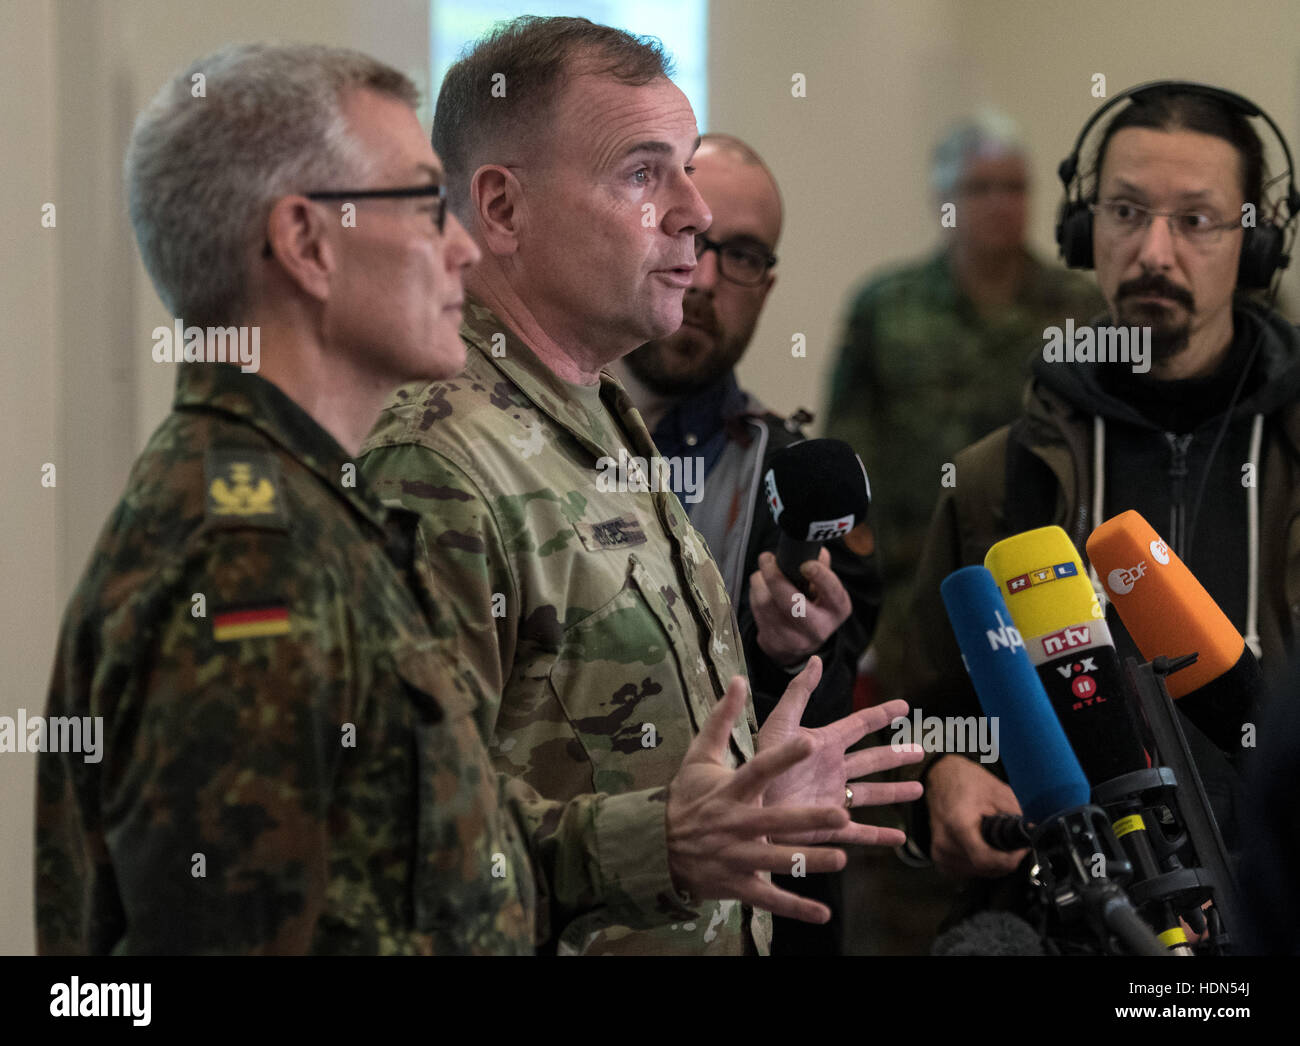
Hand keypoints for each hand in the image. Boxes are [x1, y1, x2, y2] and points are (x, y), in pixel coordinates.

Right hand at [665, 668, 854, 923]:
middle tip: (841, 814)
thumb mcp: (699, 757)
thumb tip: (738, 679)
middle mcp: (734, 824)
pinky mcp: (737, 884)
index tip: (809, 742)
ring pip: (777, 860)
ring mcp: (736, 857)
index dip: (782, 758)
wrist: (656, 847)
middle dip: (807, 818)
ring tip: (841, 858)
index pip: (758, 770)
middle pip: (774, 820)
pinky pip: (769, 898)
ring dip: (809, 862)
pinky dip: (795, 907)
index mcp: (729, 791)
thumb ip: (722, 719)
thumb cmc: (687, 798)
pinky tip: (823, 912)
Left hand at [750, 548, 851, 665]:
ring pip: (766, 602)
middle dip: (775, 577)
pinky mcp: (773, 643)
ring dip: (760, 581)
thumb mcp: (825, 589)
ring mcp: (794, 639)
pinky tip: (761, 590)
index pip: (833, 591)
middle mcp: (818, 628)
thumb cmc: (813, 607)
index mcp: (837, 609)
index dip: (820, 576)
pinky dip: (755, 593)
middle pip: (792, 603)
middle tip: (766, 558)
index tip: (806, 564)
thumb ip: (820, 566)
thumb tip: (810, 547)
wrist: (798, 646)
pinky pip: (756, 609)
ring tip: (765, 573)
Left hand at [756, 657, 923, 845]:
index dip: (882, 714)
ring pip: (872, 794)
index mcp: (824, 744)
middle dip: (895, 756)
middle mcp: (831, 770)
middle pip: (872, 760)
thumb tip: (815, 659)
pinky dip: (880, 836)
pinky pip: (861, 832)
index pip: (859, 725)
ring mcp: (831, 797)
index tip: (904, 705)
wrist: (746, 808)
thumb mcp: (781, 723)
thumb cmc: (761, 764)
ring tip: (918, 790)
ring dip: (894, 792)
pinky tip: (899, 839)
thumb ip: (799, 693)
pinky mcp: (828, 825)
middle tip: (920, 750)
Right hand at [926, 754, 1026, 878]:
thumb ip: (1017, 815)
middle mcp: (945, 842)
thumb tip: (1033, 834)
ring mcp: (940, 852)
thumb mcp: (998, 791)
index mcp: (957, 825)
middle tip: (1013, 843)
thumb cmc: (964, 780)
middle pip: (986, 869)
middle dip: (1005, 859)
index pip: (986, 860)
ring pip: (979, 873)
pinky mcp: (939, 858)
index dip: (1010, 859)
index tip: (1022, 849)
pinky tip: (983, 846)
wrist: (940, 776)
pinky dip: (980, 864)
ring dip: (994, 863)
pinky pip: (968, 872)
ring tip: (995, 841)